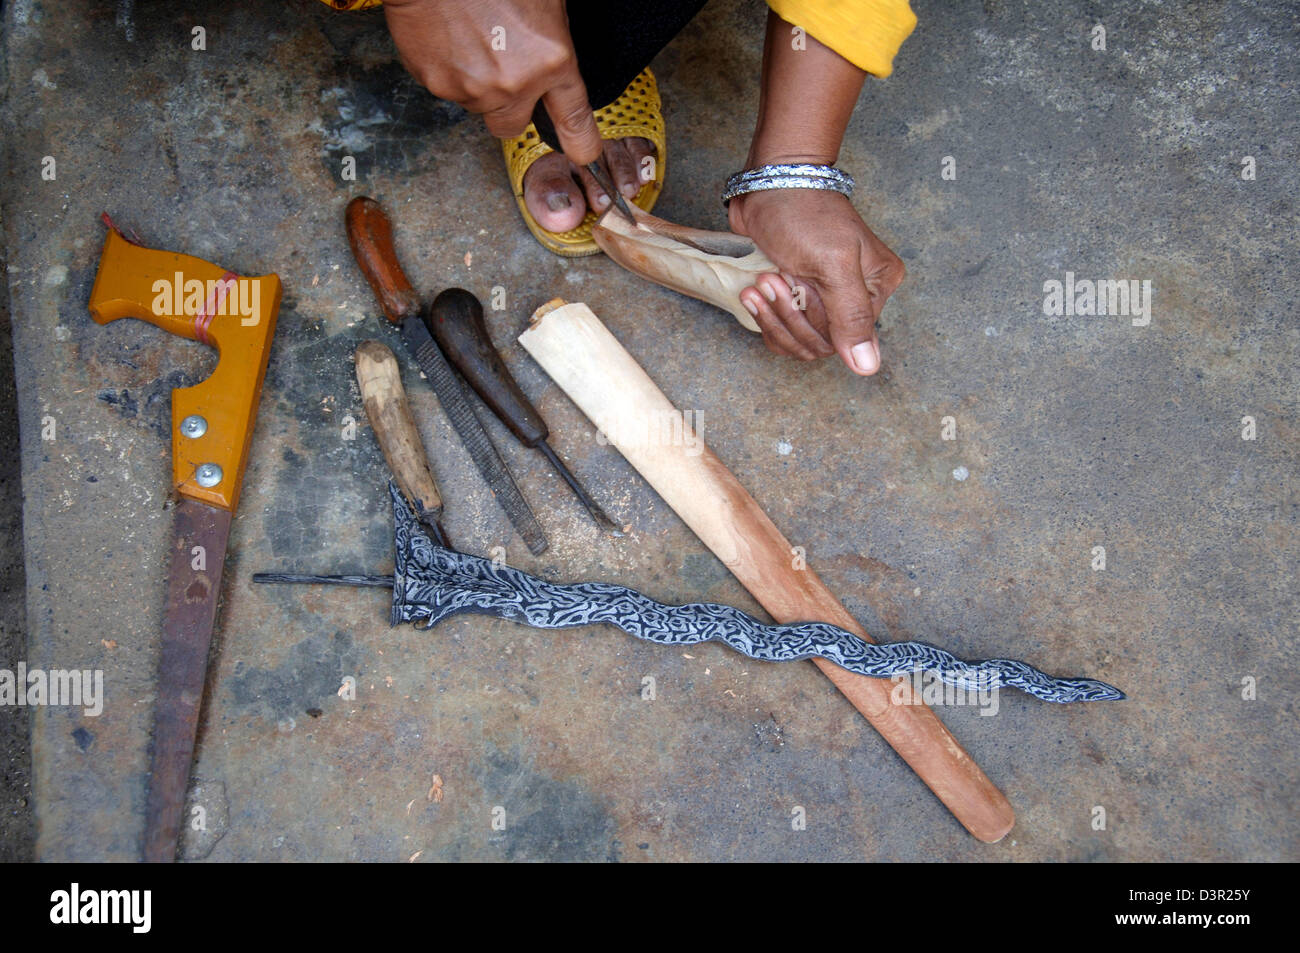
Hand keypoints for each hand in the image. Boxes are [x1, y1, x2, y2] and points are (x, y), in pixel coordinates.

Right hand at [383, 0, 602, 164]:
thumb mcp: (545, 0)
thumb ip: (551, 38)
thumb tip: (554, 58)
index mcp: (551, 60)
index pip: (574, 120)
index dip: (582, 144)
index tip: (584, 156)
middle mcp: (516, 83)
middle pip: (513, 126)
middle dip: (509, 107)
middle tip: (500, 71)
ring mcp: (476, 89)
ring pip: (479, 105)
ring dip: (477, 83)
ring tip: (470, 39)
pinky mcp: (440, 85)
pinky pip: (448, 90)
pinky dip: (448, 70)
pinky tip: (449, 38)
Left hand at [728, 188, 904, 374]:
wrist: (770, 185)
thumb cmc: (804, 213)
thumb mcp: (833, 264)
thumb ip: (852, 315)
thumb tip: (868, 367)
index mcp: (877, 288)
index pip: (846, 339)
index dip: (813, 322)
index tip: (794, 285)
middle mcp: (856, 298)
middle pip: (821, 343)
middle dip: (789, 316)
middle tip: (772, 278)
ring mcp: (825, 300)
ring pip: (799, 342)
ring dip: (773, 317)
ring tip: (760, 283)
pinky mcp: (796, 298)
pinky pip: (783, 334)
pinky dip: (765, 319)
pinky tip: (752, 293)